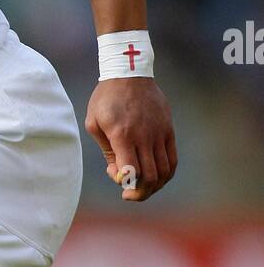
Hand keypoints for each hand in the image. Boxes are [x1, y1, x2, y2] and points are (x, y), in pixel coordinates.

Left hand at [84, 79, 176, 201]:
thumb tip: (118, 173)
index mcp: (122, 135)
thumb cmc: (106, 99)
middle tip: (129, 193)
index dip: (126, 184)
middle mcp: (144, 136)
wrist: (129, 73)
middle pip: (150, 176)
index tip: (119, 184)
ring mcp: (159, 133)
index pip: (131, 170)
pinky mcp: (168, 130)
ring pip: (164, 171)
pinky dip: (166, 174)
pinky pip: (172, 159)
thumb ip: (106, 151)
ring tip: (142, 186)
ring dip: (154, 186)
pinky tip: (156, 177)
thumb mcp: (94, 123)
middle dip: (139, 192)